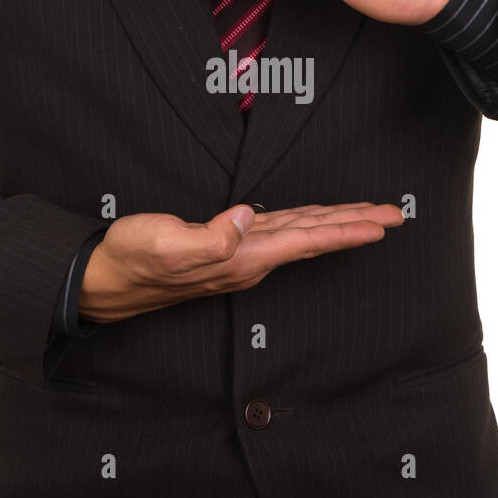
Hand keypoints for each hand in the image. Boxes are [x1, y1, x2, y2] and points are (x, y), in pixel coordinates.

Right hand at [79, 202, 404, 322]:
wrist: (102, 281)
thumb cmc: (130, 259)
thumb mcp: (166, 243)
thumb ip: (210, 235)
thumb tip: (246, 215)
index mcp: (241, 258)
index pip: (307, 240)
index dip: (347, 229)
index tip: (383, 224)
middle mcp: (248, 259)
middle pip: (314, 238)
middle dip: (355, 225)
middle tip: (395, 216)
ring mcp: (237, 256)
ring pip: (300, 234)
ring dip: (335, 223)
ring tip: (368, 216)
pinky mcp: (224, 247)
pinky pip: (279, 234)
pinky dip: (306, 223)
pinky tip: (314, 220)